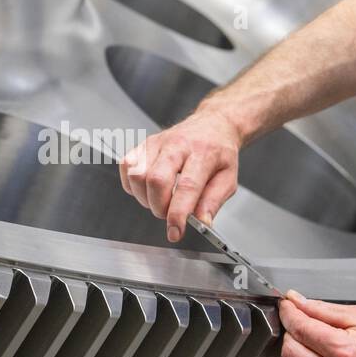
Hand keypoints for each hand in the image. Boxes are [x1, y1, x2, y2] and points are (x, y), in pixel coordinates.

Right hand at [119, 108, 241, 241]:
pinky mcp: (143, 144)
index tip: (175, 232)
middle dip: (158, 207)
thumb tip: (201, 222)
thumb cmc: (219, 151)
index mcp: (203, 153)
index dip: (177, 214)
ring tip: (161, 199)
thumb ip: (214, 202)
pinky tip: (148, 188)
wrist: (213, 124)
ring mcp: (157, 142)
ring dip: (145, 198)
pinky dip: (133, 185)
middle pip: (155, 180)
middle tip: (169, 213)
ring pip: (137, 175)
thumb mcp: (228, 178)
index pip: (187, 187)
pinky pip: (126, 167)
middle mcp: (177, 145)